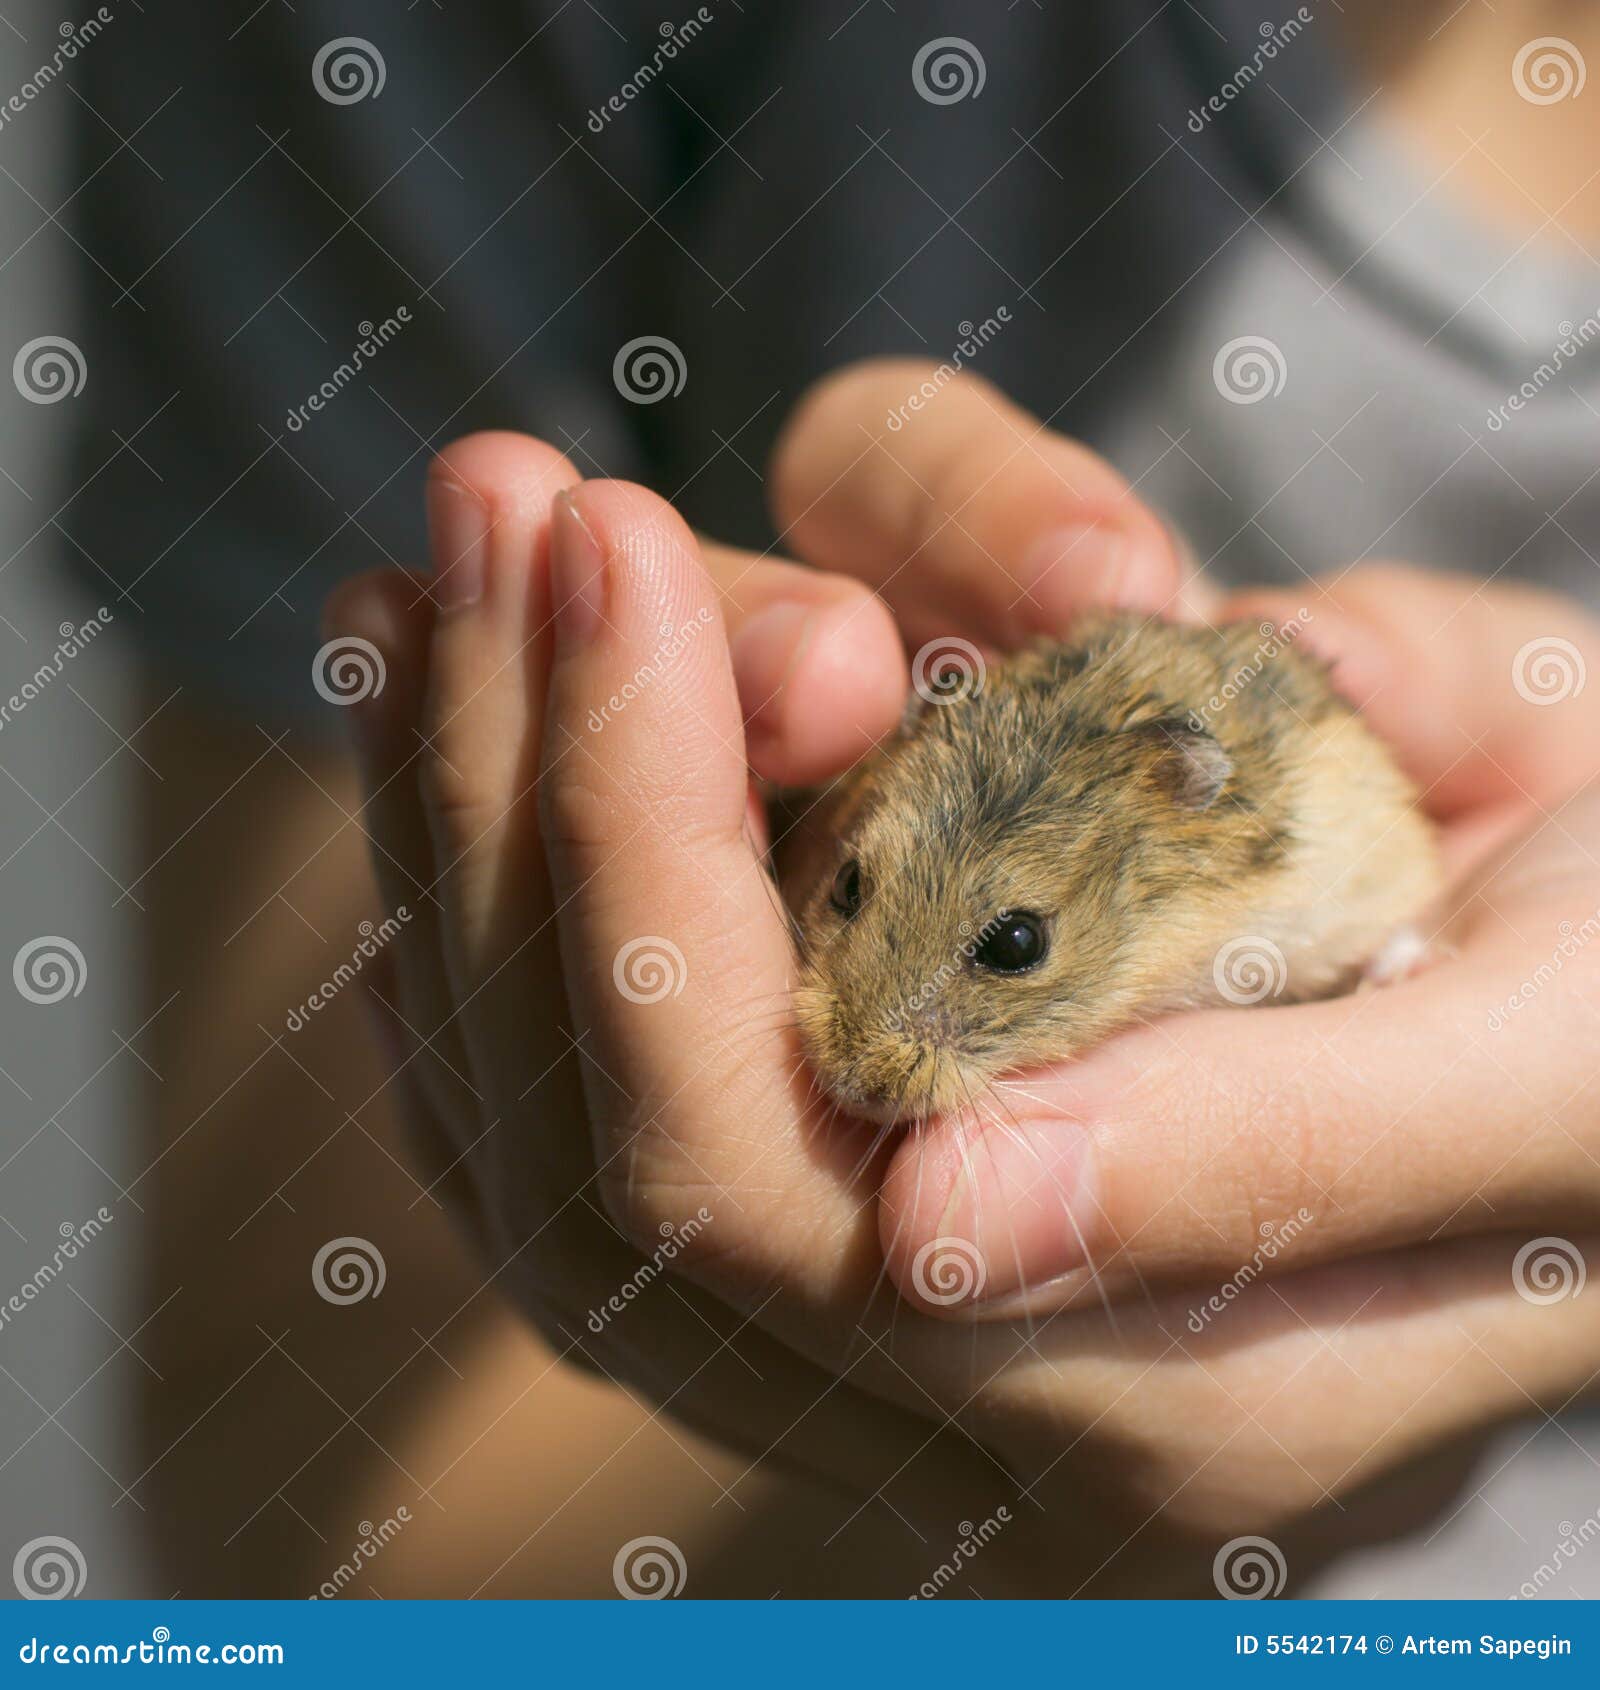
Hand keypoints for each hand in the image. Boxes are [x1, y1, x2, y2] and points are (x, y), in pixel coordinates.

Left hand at [323, 366, 1599, 1595]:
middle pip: (592, 1134)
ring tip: (460, 541)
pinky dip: (475, 853)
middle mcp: (963, 1365)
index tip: (623, 560)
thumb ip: (1287, 1150)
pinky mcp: (818, 1151)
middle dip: (517, 782)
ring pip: (526, 1094)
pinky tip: (439, 686)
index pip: (761, 1184)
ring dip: (458, 792)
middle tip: (507, 492)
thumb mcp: (1568, 1040)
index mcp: (1152, 1383)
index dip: (644, 863)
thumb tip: (945, 1225)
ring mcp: (863, 1266)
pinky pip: (549, 1052)